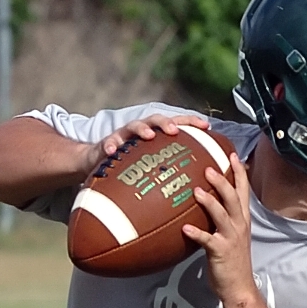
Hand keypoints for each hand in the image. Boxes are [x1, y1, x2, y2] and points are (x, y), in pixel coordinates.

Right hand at [83, 113, 211, 178]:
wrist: (100, 162)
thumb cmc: (132, 166)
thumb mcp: (152, 166)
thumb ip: (172, 171)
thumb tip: (199, 187)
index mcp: (156, 135)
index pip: (176, 123)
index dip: (191, 122)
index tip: (206, 126)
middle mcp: (141, 131)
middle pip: (156, 120)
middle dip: (167, 122)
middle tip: (175, 130)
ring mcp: (124, 136)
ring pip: (134, 126)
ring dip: (142, 129)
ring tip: (149, 135)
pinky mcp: (107, 144)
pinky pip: (109, 143)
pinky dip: (111, 145)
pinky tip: (113, 151)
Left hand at [182, 153, 256, 306]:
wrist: (239, 287)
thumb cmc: (232, 262)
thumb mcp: (231, 236)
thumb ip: (221, 219)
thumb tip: (205, 203)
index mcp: (242, 220)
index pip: (243, 191)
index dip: (238, 172)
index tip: (231, 154)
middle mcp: (239, 225)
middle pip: (233, 197)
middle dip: (222, 181)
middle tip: (208, 168)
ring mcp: (231, 238)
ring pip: (222, 214)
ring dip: (209, 201)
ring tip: (195, 191)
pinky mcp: (220, 252)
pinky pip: (207, 240)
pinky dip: (196, 233)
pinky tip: (185, 228)